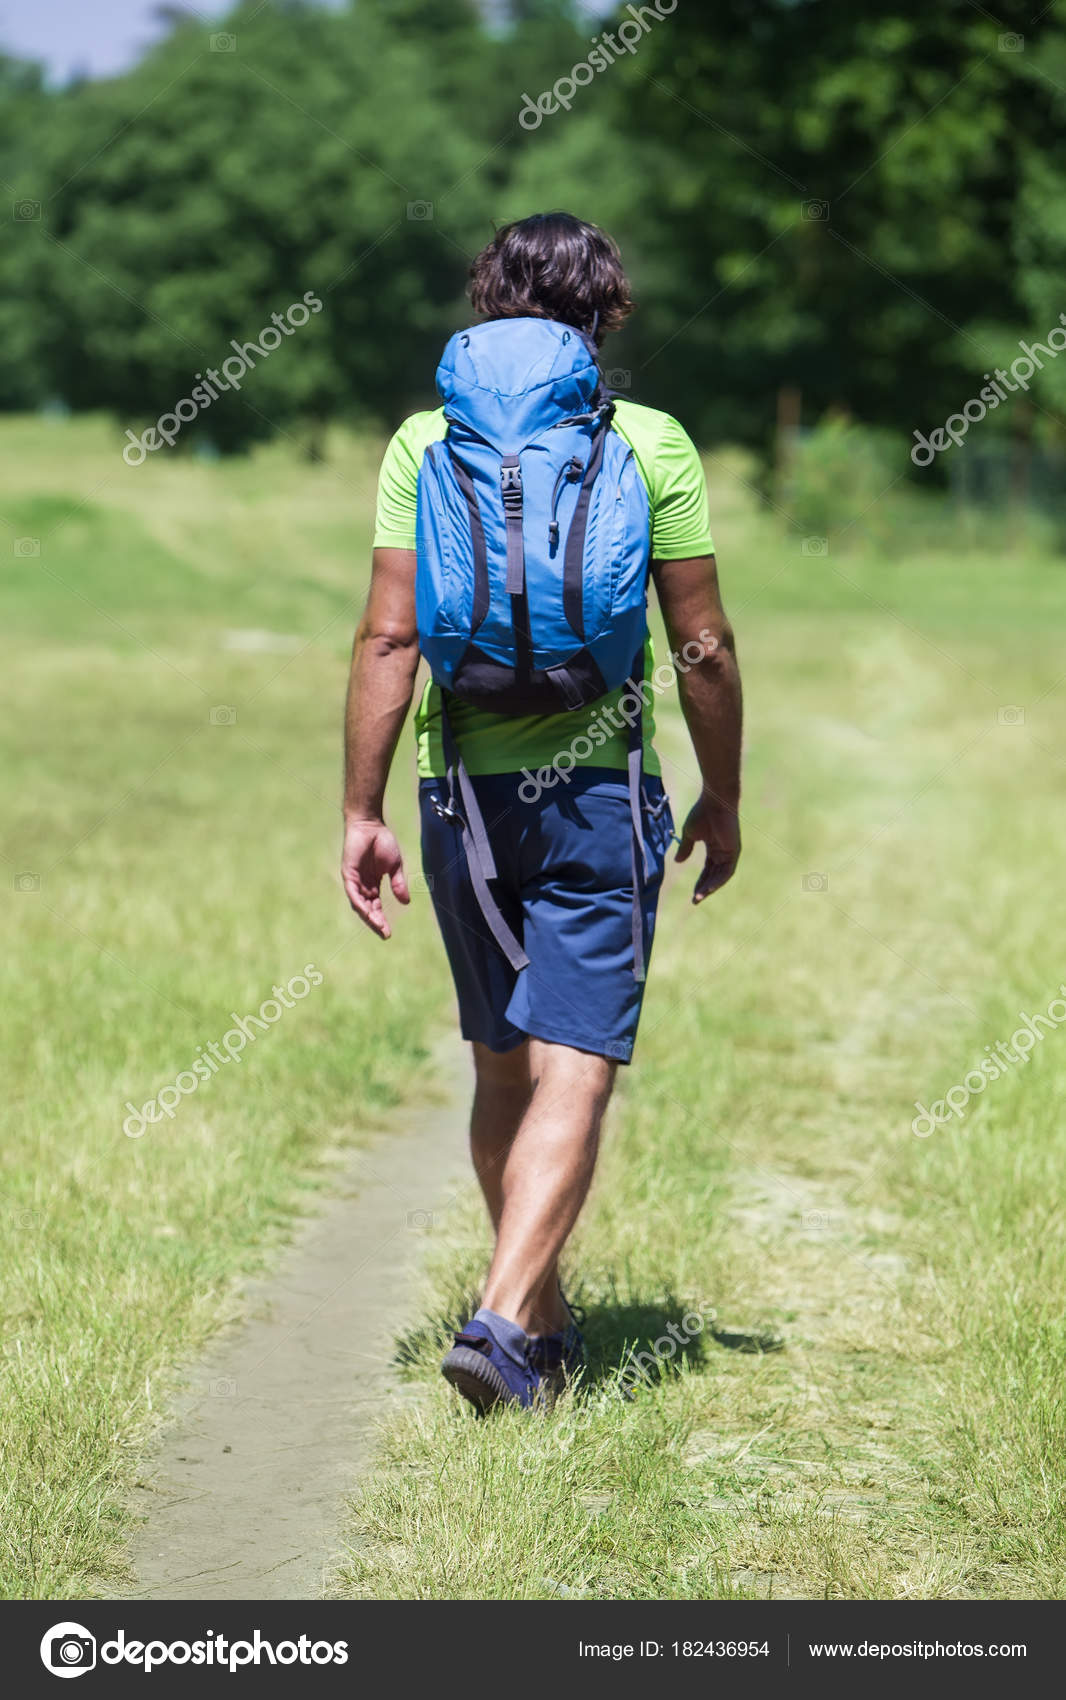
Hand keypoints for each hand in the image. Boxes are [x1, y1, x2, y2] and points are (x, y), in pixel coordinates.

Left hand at [341, 816, 409, 938]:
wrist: (371, 825)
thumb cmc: (382, 842)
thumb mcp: (395, 867)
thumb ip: (398, 884)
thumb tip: (406, 903)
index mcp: (372, 885)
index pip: (376, 908)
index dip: (381, 920)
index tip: (388, 933)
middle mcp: (362, 886)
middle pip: (367, 910)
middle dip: (375, 922)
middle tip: (384, 934)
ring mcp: (354, 880)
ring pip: (359, 904)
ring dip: (368, 916)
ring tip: (378, 926)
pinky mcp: (348, 873)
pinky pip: (352, 892)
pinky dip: (359, 903)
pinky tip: (366, 912)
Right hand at [675, 795, 740, 902]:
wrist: (714, 802)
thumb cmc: (702, 813)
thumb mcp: (689, 834)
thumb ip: (685, 848)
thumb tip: (677, 862)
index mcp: (714, 847)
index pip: (707, 869)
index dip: (700, 881)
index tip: (692, 894)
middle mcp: (723, 852)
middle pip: (714, 875)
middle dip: (704, 888)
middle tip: (695, 901)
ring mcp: (730, 852)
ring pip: (720, 876)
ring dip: (710, 888)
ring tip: (699, 897)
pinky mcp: (734, 851)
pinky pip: (726, 871)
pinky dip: (718, 881)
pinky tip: (708, 888)